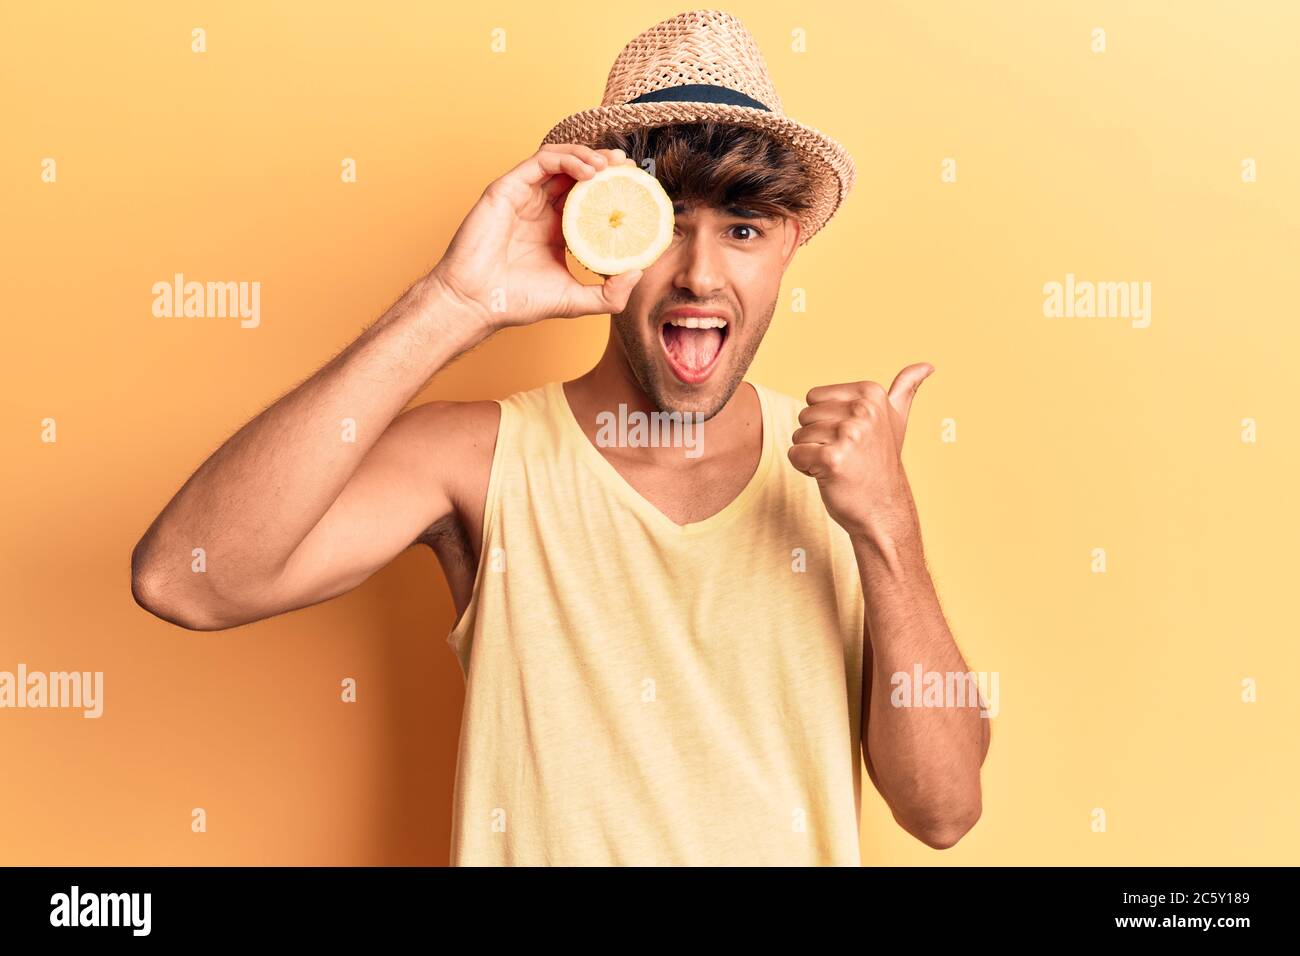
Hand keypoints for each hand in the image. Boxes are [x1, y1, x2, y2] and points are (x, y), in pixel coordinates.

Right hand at [428, 144, 643, 331]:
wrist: (477, 302)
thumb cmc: (517, 302)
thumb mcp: (575, 301)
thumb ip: (609, 295)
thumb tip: (638, 273)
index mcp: (555, 229)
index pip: (587, 198)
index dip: (610, 188)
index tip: (635, 188)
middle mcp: (540, 209)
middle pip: (576, 174)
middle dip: (605, 164)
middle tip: (627, 167)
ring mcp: (523, 196)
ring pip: (560, 160)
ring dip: (588, 156)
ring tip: (610, 165)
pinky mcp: (507, 188)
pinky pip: (541, 161)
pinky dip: (568, 160)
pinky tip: (589, 171)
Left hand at [788, 363, 934, 546]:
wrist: (883, 509)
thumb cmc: (881, 464)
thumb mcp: (897, 420)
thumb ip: (905, 389)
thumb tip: (928, 365)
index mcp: (871, 393)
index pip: (814, 397)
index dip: (825, 420)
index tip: (851, 438)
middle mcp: (862, 410)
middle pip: (804, 416)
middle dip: (817, 439)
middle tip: (846, 455)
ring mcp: (848, 434)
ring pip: (798, 436)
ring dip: (812, 455)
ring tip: (840, 466)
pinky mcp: (831, 460)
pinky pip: (795, 455)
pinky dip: (805, 469)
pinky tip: (830, 477)